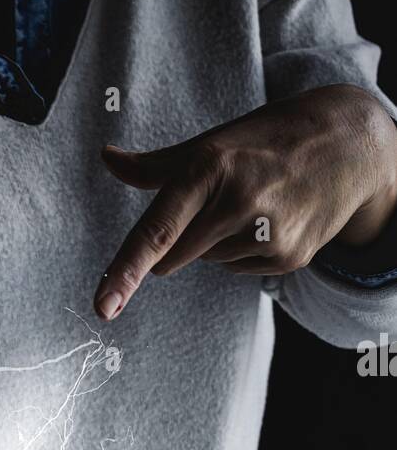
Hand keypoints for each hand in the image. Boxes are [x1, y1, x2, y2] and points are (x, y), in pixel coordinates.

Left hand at [93, 84, 396, 320]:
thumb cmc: (264, 142)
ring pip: (205, 261)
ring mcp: (267, 233)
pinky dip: (242, 251)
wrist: (348, 143)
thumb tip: (107, 158)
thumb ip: (154, 166)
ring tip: (253, 204)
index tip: (102, 307)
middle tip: (214, 201)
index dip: (124, 272)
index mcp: (210, 167)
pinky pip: (236, 268)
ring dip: (214, 242)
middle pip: (172, 256)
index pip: (156, 231)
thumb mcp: (211, 144)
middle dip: (177, 240)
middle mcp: (238, 201)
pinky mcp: (289, 257)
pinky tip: (270, 221)